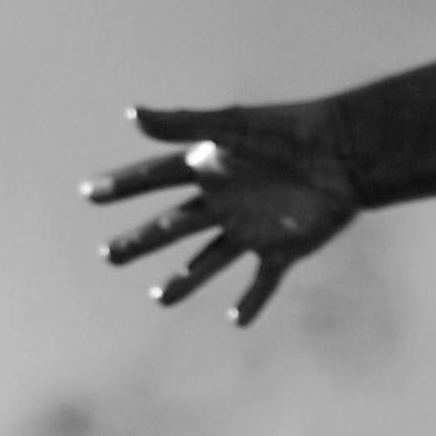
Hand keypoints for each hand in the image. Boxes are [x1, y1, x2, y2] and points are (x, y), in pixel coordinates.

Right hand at [84, 101, 357, 326]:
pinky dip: (252, 301)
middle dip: (140, 241)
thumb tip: (131, 114)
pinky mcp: (282, 249)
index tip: (89, 193)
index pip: (155, 179)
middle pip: (173, 225)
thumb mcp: (234, 126)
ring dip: (184, 280)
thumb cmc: (291, 133)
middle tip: (108, 255)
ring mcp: (251, 228)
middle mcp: (224, 201)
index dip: (123, 185)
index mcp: (210, 168)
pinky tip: (237, 320)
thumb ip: (184, 124)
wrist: (346, 155)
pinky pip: (263, 281)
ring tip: (159, 300)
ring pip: (208, 260)